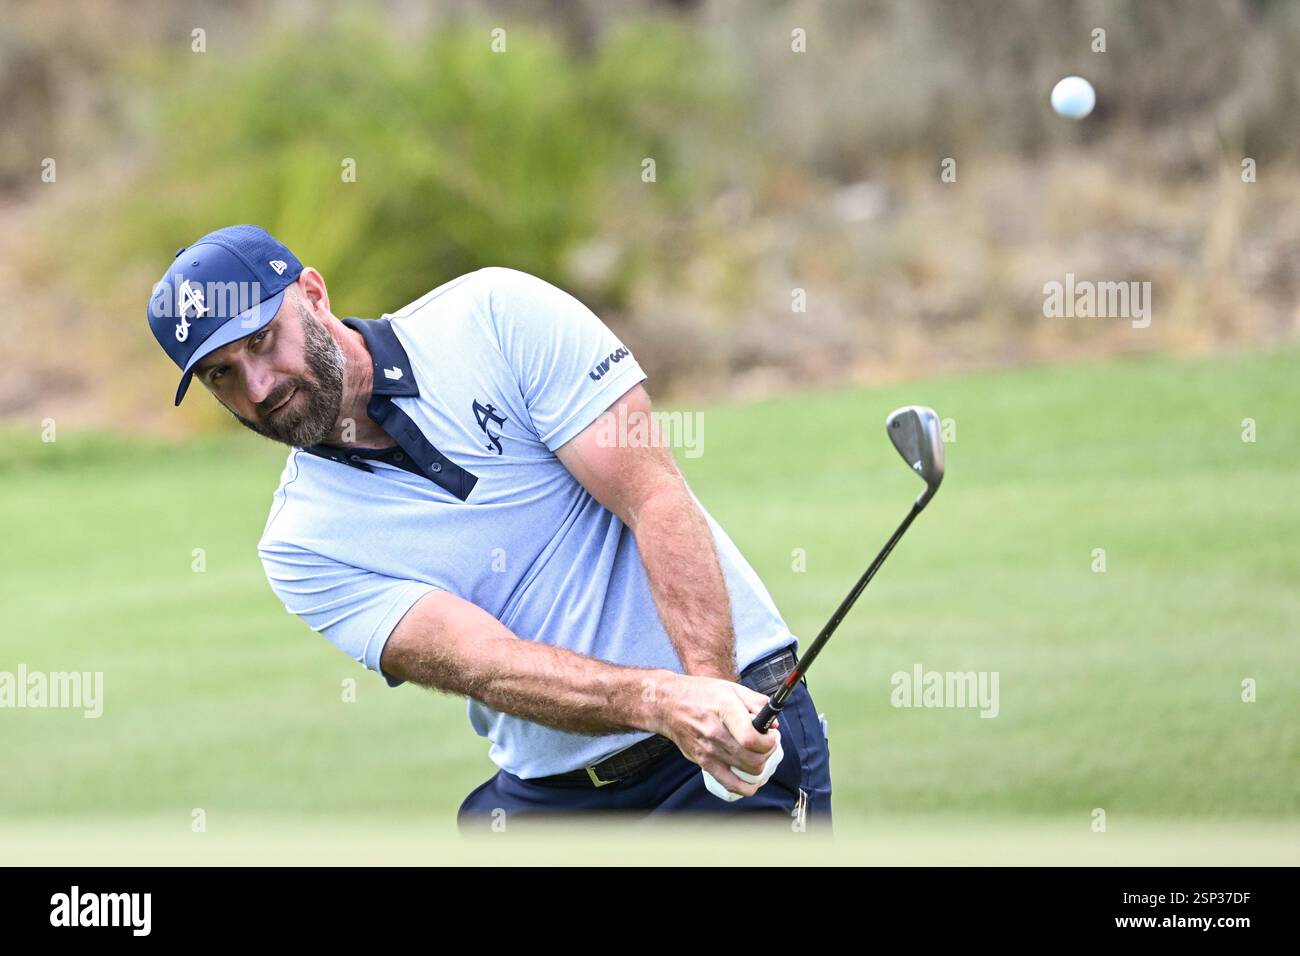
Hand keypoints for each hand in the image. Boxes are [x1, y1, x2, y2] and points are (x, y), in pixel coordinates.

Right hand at [654, 673, 780, 798]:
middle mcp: (715, 733)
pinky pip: (730, 784)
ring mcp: (708, 750)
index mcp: (725, 710)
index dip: (769, 741)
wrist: (667, 704)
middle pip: (753, 759)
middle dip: (768, 753)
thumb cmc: (700, 693)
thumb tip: (773, 724)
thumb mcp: (731, 688)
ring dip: (760, 766)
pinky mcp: (702, 762)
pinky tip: (750, 777)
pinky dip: (746, 786)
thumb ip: (757, 703)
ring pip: (747, 773)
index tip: (771, 736)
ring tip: (757, 754)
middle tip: (766, 744)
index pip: (751, 739)